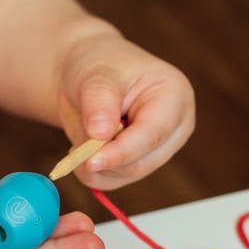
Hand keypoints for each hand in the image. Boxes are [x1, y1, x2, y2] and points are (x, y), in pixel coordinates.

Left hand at [58, 33, 195, 189]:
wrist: (86, 77)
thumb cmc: (97, 68)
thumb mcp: (94, 77)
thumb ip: (98, 103)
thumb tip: (101, 134)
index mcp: (174, 96)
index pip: (152, 134)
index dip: (121, 151)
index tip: (91, 161)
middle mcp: (174, 127)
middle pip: (142, 162)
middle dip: (104, 161)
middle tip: (73, 153)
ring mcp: (158, 148)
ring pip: (126, 175)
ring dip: (94, 168)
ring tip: (76, 144)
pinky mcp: (139, 163)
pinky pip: (114, 180)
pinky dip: (92, 174)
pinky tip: (81, 153)